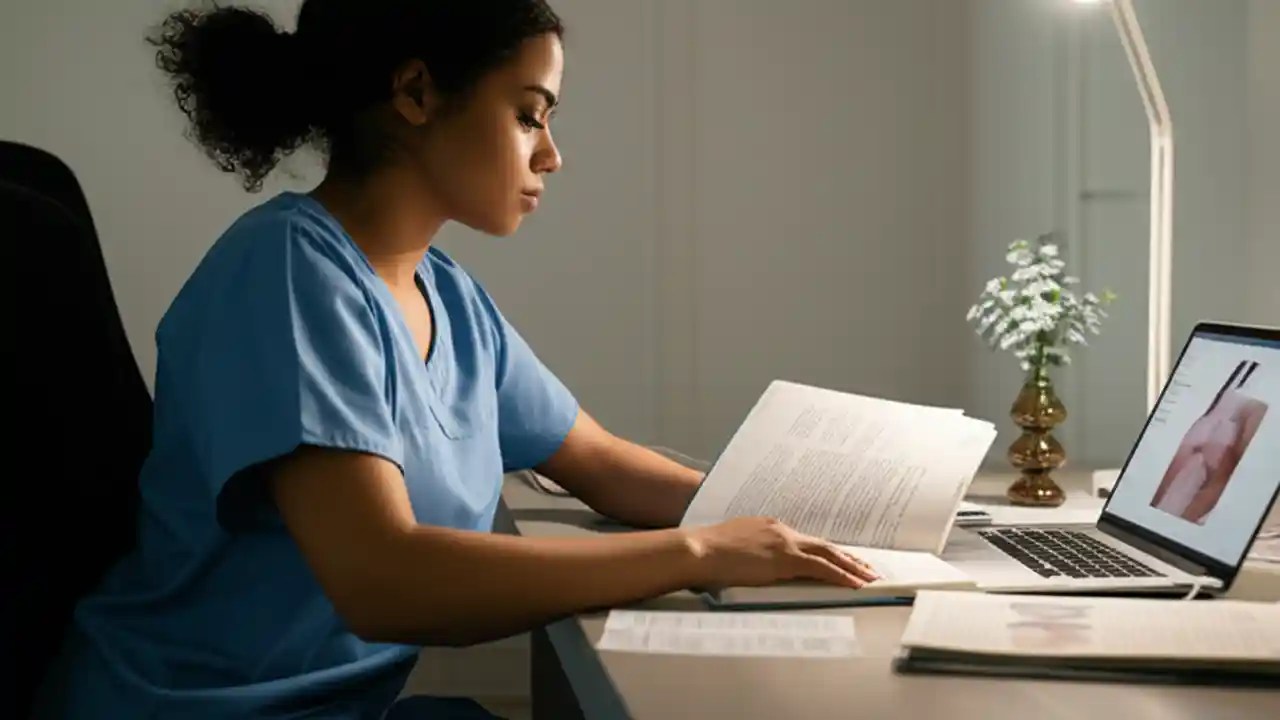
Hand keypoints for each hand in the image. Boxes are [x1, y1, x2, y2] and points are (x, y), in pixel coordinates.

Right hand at [683, 517, 879, 588]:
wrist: (699, 549)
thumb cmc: (707, 551)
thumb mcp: (734, 545)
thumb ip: (751, 551)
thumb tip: (755, 563)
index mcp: (770, 526)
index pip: (806, 540)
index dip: (826, 551)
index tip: (840, 558)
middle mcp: (782, 530)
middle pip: (823, 544)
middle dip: (847, 557)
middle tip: (867, 567)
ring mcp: (785, 543)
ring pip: (828, 554)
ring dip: (851, 566)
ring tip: (869, 577)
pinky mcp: (785, 559)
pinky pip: (821, 568)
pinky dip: (840, 575)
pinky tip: (853, 583)